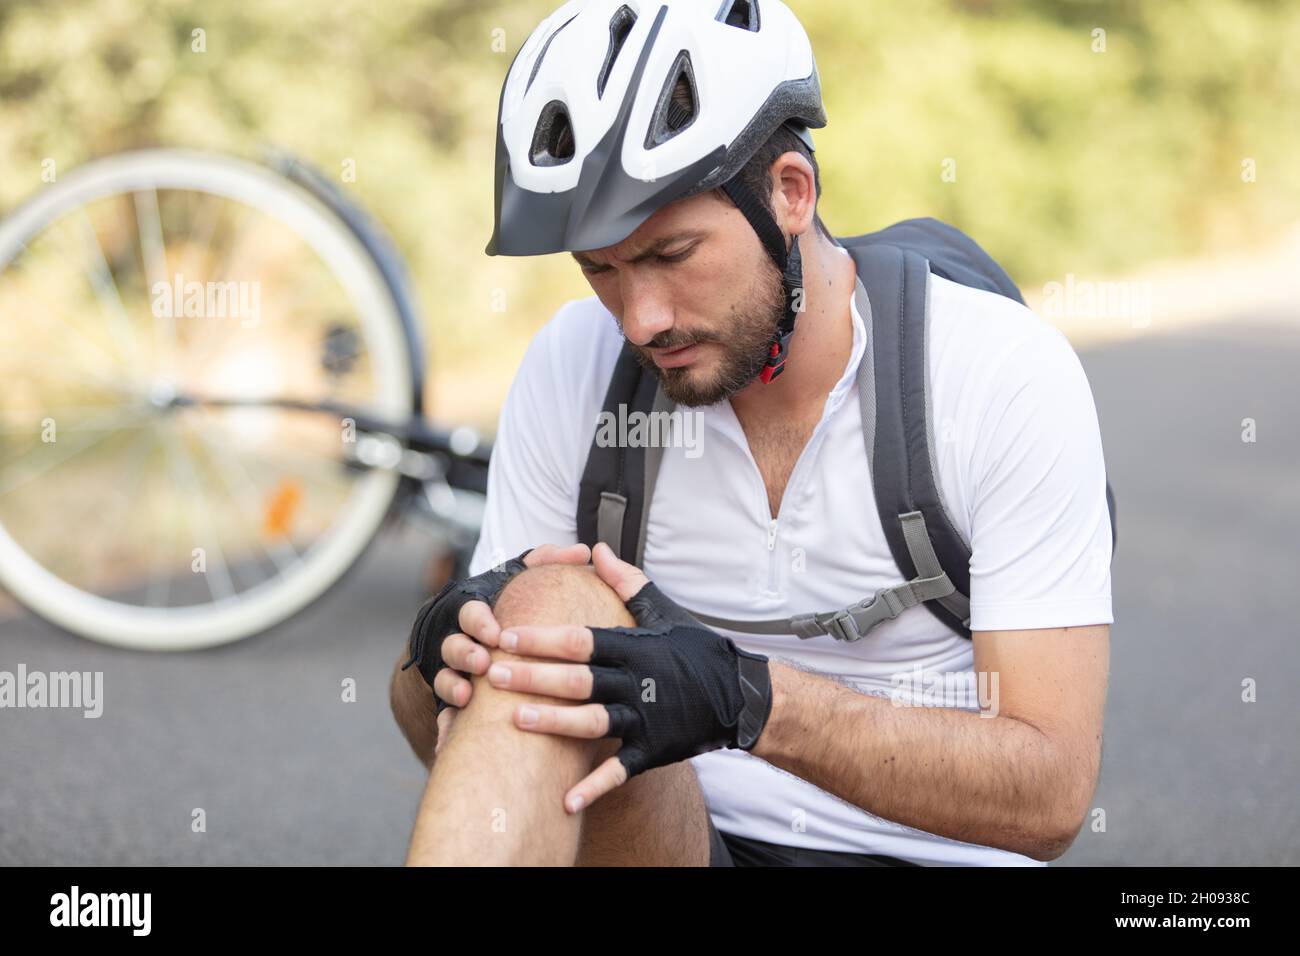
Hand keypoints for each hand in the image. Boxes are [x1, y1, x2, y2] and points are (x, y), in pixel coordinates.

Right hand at [401, 543, 591, 712]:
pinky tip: (454, 721)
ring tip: (467, 695)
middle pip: (454, 643)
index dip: (479, 622)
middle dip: (465, 652)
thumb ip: (553, 564)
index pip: (472, 612)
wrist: (515, 661)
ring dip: (454, 682)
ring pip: (445, 674)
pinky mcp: (459, 697)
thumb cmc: (529, 614)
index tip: (496, 634)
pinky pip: (443, 706)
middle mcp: (467, 639)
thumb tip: (584, 550)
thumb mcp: (535, 586)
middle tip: (483, 663)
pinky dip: (447, 713)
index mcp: (484, 614)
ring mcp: (460, 670)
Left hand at [490, 543, 772, 812]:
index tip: (506, 636)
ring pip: (592, 722)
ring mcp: (645, 719)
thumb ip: (626, 582)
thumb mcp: (664, 611)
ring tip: (516, 720)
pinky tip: (565, 801)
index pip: (580, 640)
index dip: (541, 638)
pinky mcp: (654, 750)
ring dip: (553, 723)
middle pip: (578, 680)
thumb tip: (596, 549)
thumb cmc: (697, 650)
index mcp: (635, 647)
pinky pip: (620, 771)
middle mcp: (638, 682)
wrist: (741, 696)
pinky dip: (594, 788)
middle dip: (533, 677)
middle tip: (494, 676)